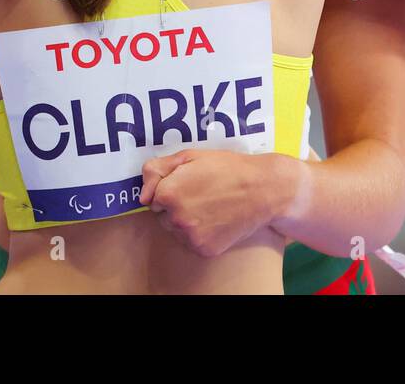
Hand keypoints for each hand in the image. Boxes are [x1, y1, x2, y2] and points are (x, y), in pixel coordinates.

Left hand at [139, 149, 288, 256]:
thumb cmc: (226, 168)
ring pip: (177, 230)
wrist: (262, 190)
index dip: (171, 188)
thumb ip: (157, 169)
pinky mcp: (204, 249)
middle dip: (177, 206)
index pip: (154, 198)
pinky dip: (201, 234)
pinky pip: (192, 242)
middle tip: (203, 193)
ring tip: (211, 206)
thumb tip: (142, 195)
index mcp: (168, 193)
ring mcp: (190, 236)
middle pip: (163, 216)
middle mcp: (176, 218)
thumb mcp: (190, 156)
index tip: (190, 183)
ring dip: (187, 221)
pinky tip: (217, 219)